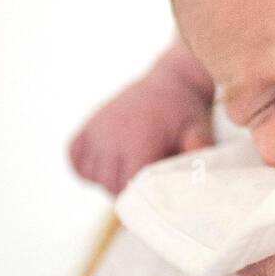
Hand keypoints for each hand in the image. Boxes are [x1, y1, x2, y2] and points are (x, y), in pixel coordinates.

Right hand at [69, 41, 214, 195]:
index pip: (129, 188)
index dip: (144, 194)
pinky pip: (75, 158)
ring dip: (108, 179)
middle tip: (147, 179)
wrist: (170, 81)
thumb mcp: (198, 130)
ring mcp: (96, 129)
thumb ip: (198, 152)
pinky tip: (108, 162)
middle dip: (128, 189)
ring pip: (92, 176)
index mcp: (139, 140)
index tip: (157, 187)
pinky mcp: (87, 126)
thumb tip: (199, 172)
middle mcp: (111, 134)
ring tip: (130, 168)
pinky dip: (87, 165)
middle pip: (110, 186)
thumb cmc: (185, 111)